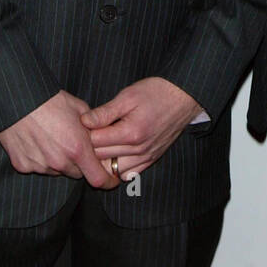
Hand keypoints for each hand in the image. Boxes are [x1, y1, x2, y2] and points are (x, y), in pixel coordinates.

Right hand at [0, 90, 115, 187]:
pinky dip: (39, 159)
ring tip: (51, 139)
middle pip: (77, 174)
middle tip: (73, 145)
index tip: (110, 180)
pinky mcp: (22, 165)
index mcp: (77, 148)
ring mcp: (39, 165)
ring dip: (59, 162)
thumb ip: (94, 128)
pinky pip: (37, 167)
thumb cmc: (50, 100)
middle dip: (79, 164)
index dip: (107, 182)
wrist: (18, 99)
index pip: (98, 179)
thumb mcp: (80, 109)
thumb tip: (101, 137)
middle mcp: (59, 161)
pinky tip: (36, 141)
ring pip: (56, 171)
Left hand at [81, 77, 203, 179]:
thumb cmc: (155, 92)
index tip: (83, 124)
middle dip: (90, 147)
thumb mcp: (127, 96)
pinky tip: (115, 154)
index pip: (95, 142)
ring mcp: (147, 157)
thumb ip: (104, 112)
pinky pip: (129, 174)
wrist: (183, 96)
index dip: (85, 133)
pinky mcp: (152, 159)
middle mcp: (139, 149)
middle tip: (88, 134)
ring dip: (103, 160)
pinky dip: (118, 168)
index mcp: (131, 133)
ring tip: (101, 144)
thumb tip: (83, 121)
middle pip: (102, 157)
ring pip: (113, 170)